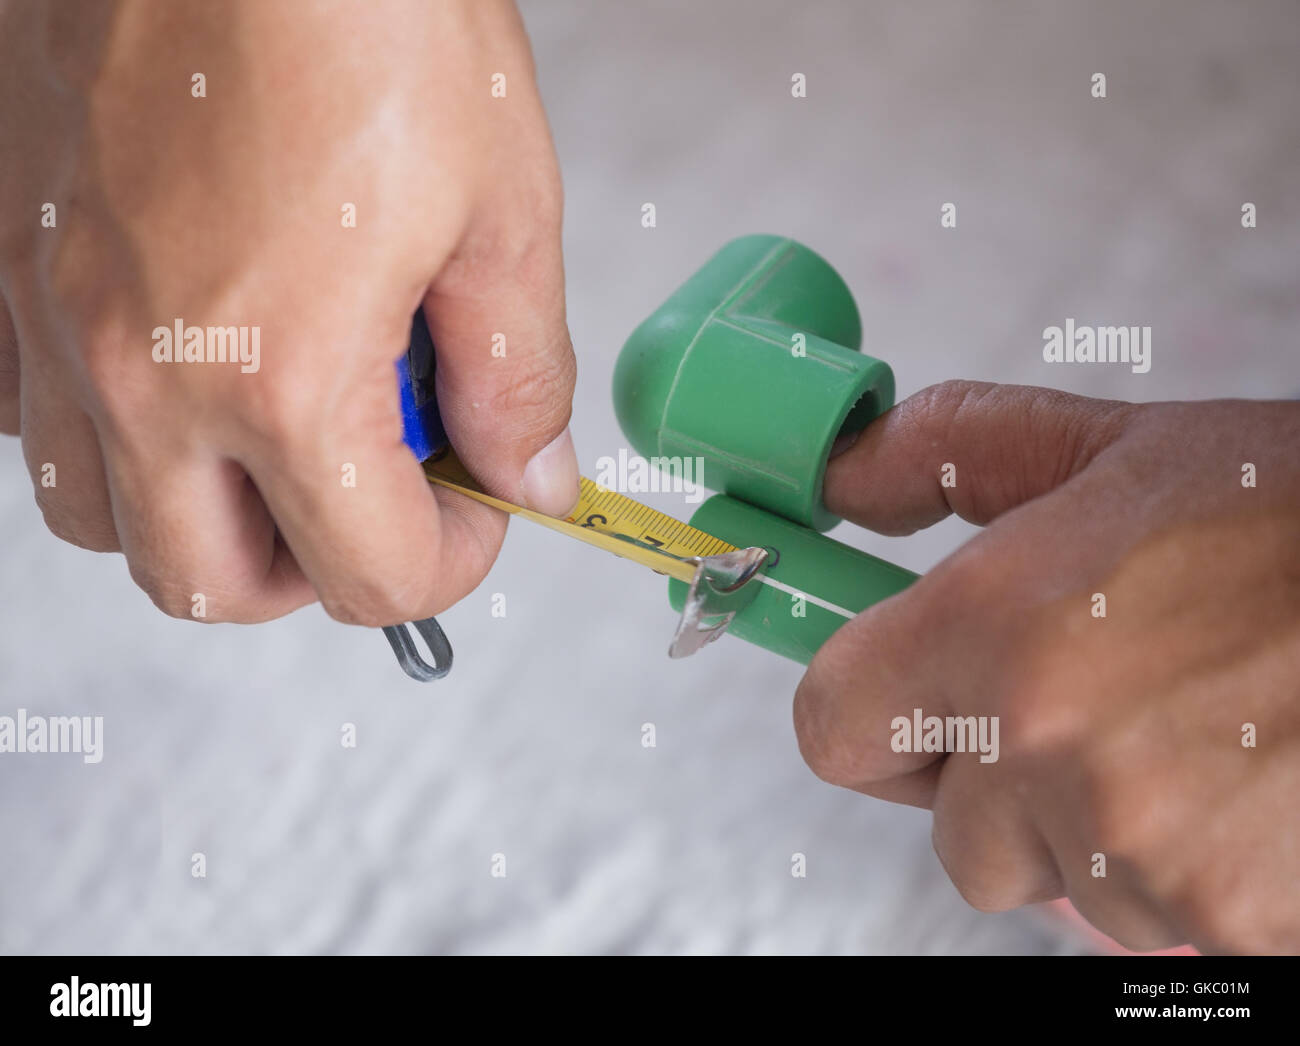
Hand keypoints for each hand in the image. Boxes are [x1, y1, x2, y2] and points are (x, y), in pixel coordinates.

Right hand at [0, 0, 576, 623]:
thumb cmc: (360, 2)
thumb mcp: (502, 205)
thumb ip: (517, 373)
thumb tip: (529, 475)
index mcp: (281, 373)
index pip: (369, 575)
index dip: (449, 564)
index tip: (475, 511)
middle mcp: (145, 368)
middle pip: (215, 586)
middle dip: (320, 572)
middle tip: (385, 497)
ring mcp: (54, 319)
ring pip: (104, 521)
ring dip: (210, 520)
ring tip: (288, 439)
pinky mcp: (14, 258)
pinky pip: (33, 419)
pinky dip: (118, 437)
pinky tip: (195, 365)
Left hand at [795, 380, 1299, 952]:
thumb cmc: (1296, 514)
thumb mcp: (1118, 449)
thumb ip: (954, 456)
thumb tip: (845, 476)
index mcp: (993, 627)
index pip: (833, 727)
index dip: (866, 715)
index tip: (905, 701)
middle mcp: (1048, 747)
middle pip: (950, 830)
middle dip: (997, 786)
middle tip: (1088, 706)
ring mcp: (1137, 848)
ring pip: (1057, 879)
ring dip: (1098, 829)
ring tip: (1191, 733)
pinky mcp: (1223, 918)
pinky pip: (1153, 917)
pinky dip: (1185, 871)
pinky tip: (1241, 784)